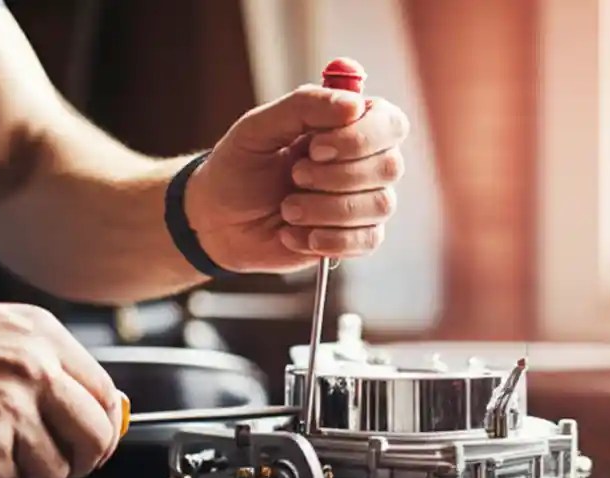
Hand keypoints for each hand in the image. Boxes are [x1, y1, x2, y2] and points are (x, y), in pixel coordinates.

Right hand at [0, 299, 124, 477]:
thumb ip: (46, 360)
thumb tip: (86, 401)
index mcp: (44, 337)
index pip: (105, 394)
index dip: (103, 427)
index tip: (94, 442)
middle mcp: (36, 370)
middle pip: (95, 438)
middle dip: (81, 462)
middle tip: (58, 465)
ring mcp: (10, 409)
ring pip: (54, 471)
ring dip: (28, 476)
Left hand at [184, 85, 409, 272]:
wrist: (219, 220)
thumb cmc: (239, 167)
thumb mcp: (259, 127)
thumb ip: (304, 106)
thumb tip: (355, 104)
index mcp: (348, 125)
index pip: (389, 123)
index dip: (361, 137)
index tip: (316, 147)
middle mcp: (365, 161)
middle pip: (390, 166)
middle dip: (337, 176)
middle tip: (295, 176)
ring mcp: (363, 201)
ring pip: (379, 205)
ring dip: (326, 209)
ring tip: (289, 209)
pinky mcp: (354, 238)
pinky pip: (367, 241)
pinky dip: (327, 239)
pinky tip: (294, 234)